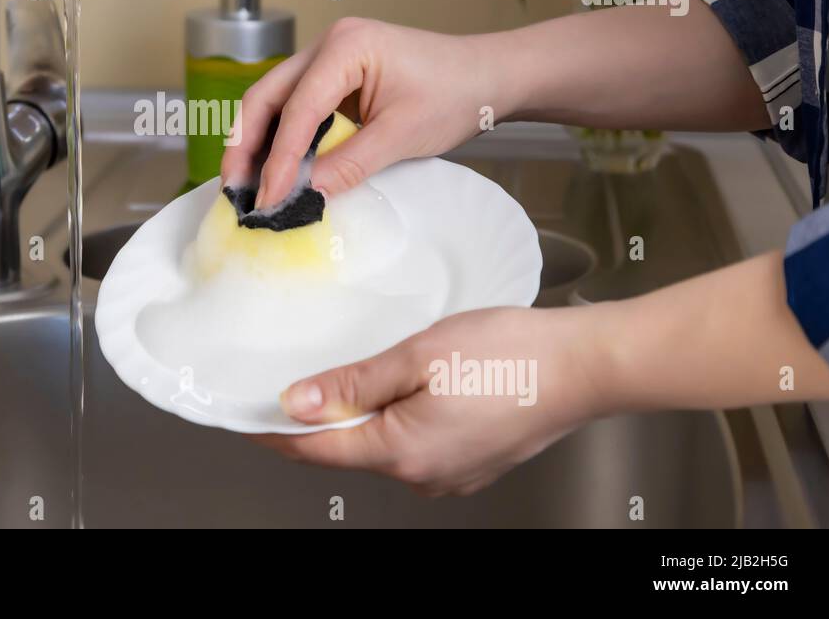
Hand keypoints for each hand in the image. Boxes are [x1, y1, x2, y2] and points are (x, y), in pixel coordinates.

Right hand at [220, 18, 502, 208]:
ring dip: (258, 142)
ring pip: (275, 101)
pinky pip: (296, 108)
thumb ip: (349, 164)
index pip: (297, 109)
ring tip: (247, 185)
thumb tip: (305, 194)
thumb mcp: (402, 136)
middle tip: (235, 190)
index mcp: (345, 46)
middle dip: (246, 144)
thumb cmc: (456, 94)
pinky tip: (277, 169)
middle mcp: (327, 44)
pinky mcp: (334, 77)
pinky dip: (283, 139)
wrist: (489, 76)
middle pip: (267, 96)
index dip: (278, 158)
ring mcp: (328, 58)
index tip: (267, 198)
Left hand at [254, 306, 609, 495]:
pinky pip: (412, 445)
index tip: (242, 416)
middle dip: (312, 422)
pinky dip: (391, 421)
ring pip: (380, 446)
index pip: (314, 449)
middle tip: (282, 385)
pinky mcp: (470, 461)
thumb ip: (352, 383)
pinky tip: (393, 390)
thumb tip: (296, 403)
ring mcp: (450, 474)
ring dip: (355, 418)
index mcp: (402, 451)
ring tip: (336, 380)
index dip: (273, 431)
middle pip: (345, 450)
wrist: (586, 366)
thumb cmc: (511, 354)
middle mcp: (423, 475)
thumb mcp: (417, 355)